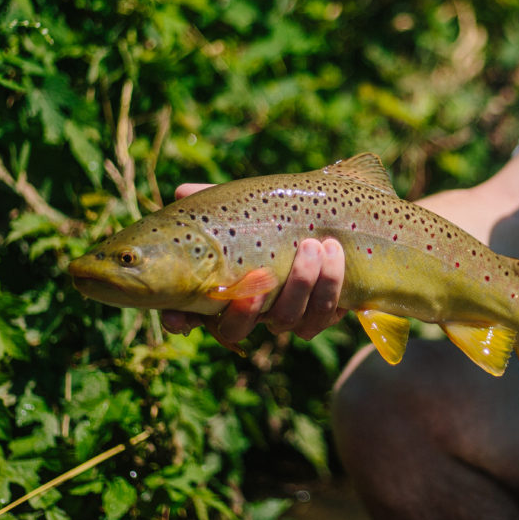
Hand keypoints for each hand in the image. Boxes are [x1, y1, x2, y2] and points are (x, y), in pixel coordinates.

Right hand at [159, 183, 346, 343]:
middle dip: (253, 305)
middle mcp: (255, 311)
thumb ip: (218, 201)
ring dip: (305, 284)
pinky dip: (332, 287)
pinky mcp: (320, 314)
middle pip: (240, 327)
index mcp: (228, 289)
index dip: (182, 319)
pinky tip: (337, 255)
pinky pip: (323, 316)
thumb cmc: (280, 216)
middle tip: (273, 266)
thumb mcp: (249, 204)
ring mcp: (288, 315)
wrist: (334, 222)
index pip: (194, 315)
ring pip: (289, 319)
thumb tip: (182, 192)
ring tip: (318, 245)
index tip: (182, 316)